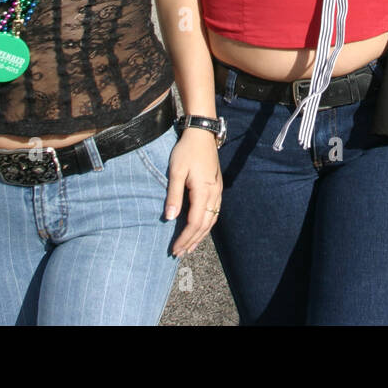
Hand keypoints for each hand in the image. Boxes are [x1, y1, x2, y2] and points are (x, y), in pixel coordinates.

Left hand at [165, 128, 222, 257]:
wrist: (201, 134)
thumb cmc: (186, 151)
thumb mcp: (176, 171)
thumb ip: (174, 195)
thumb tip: (170, 218)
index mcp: (204, 191)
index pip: (195, 222)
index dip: (185, 238)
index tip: (175, 249)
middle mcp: (214, 194)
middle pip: (205, 225)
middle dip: (192, 241)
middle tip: (179, 253)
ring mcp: (217, 191)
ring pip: (212, 220)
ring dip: (200, 235)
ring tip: (189, 247)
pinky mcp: (216, 187)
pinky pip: (214, 212)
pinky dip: (206, 225)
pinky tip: (199, 229)